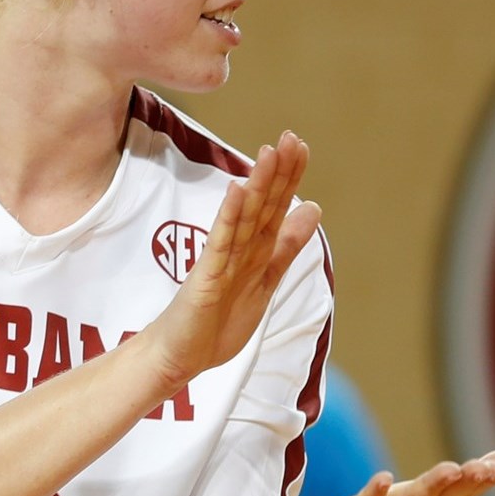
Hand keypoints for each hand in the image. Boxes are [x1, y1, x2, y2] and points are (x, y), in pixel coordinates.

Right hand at [141, 132, 320, 387]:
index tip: (301, 146)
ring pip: (243, 219)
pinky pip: (219, 245)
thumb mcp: (265, 279)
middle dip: (277, 173)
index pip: (275, 208)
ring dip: (256, 186)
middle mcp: (238, 250)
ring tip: (268, 154)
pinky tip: (237, 193)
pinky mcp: (205, 279)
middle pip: (262, 206)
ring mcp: (220, 262)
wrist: (180, 356)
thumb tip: (314, 208)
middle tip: (291, 138)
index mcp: (254, 251)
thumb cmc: (217, 321)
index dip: (289, 178)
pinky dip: (229, 219)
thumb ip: (287, 245)